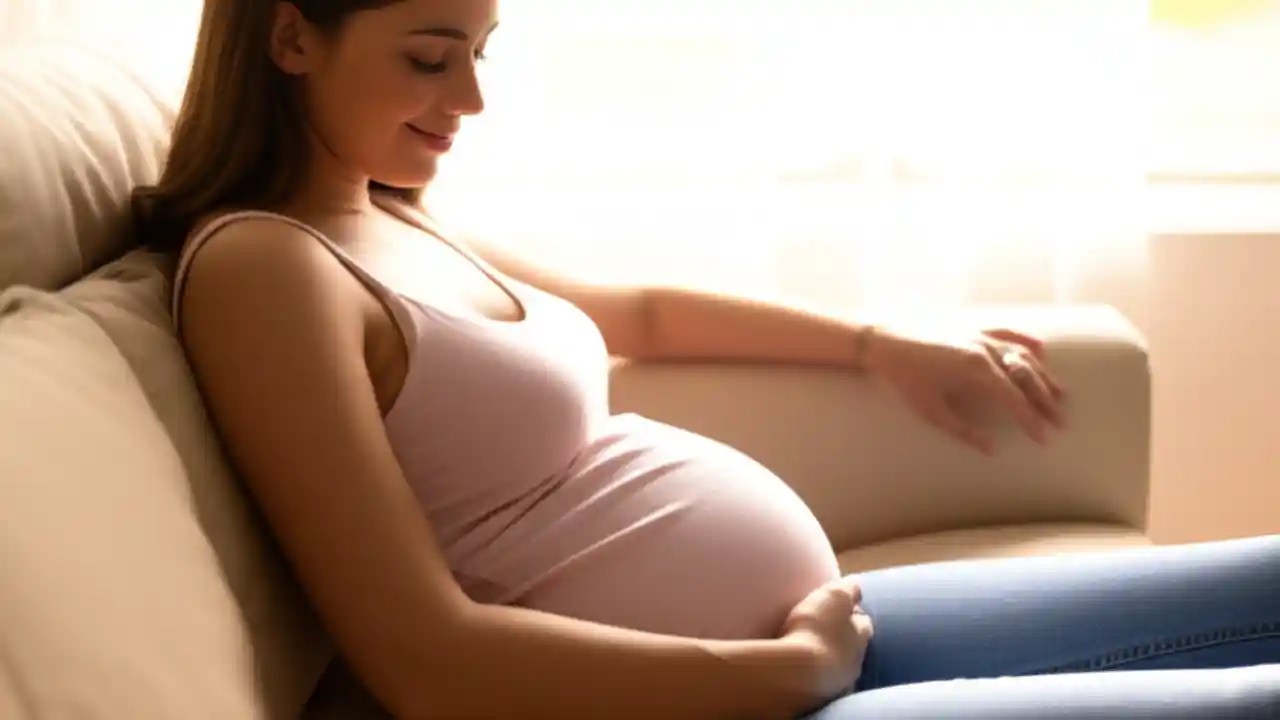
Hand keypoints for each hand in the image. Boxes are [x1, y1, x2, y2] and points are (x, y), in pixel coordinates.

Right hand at [779, 576, 873, 704]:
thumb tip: (857, 587)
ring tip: (814, 651)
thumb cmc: (816, 629)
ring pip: (842, 666)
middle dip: (845, 637)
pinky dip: (820, 675)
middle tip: (827, 629)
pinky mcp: (824, 696)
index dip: (852, 613)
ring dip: (832, 658)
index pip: (864, 622)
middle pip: (855, 645)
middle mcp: (857, 659)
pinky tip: (808, 672)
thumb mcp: (834, 596)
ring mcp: (842, 680)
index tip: (839, 608)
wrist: (798, 674)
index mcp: (861, 633)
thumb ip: (849, 589)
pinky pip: (825, 683)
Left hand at [866, 325, 1067, 454]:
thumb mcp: (931, 410)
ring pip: (1022, 354)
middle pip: (1026, 375)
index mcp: (976, 369)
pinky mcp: (974, 328)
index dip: (1030, 419)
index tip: (1044, 438)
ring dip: (1043, 374)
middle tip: (1060, 421)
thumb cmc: (905, 378)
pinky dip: (1025, 340)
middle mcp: (985, 349)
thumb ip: (963, 430)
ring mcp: (981, 335)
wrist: (886, 342)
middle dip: (1044, 400)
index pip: (1013, 398)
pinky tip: (1041, 349)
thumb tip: (991, 449)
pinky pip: (1007, 332)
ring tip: (1060, 393)